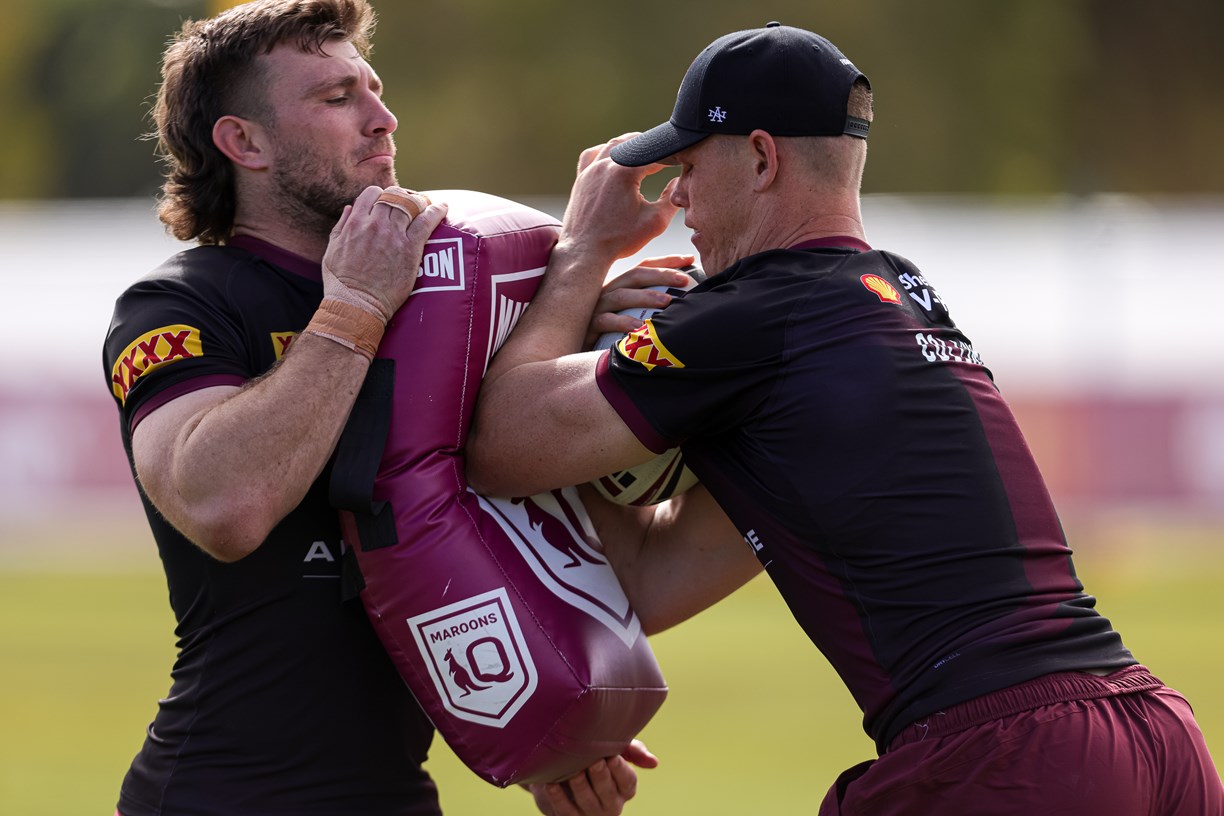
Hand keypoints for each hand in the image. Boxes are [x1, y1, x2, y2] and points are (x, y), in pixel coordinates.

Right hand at [321, 186, 447, 320]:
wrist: (356, 304)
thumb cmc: (341, 283)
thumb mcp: (332, 250)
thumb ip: (342, 226)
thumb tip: (351, 208)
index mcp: (355, 223)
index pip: (372, 194)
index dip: (382, 194)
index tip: (389, 202)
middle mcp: (374, 224)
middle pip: (394, 196)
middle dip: (403, 196)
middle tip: (411, 203)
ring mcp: (393, 235)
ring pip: (411, 204)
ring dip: (420, 201)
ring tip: (427, 204)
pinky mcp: (410, 248)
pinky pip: (427, 222)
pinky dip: (437, 211)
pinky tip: (443, 207)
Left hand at [524, 740, 658, 815]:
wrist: (561, 771)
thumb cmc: (594, 756)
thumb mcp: (616, 751)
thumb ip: (634, 752)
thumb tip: (654, 762)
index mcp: (625, 789)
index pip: (628, 782)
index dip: (621, 770)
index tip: (612, 756)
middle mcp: (612, 805)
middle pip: (607, 792)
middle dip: (600, 777)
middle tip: (593, 761)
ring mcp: (591, 815)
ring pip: (586, 802)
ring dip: (579, 786)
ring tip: (573, 771)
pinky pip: (565, 811)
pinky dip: (557, 798)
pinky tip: (551, 784)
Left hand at [557, 135, 678, 264]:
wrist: (585, 253)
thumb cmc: (618, 241)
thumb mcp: (654, 222)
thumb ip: (671, 199)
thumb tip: (679, 183)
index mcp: (624, 171)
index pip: (656, 155)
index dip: (673, 156)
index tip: (683, 160)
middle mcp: (605, 165)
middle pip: (635, 143)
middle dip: (653, 148)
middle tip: (667, 156)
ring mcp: (589, 170)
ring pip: (613, 145)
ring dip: (630, 145)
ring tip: (645, 153)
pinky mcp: (581, 179)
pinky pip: (592, 155)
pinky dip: (605, 152)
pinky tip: (614, 159)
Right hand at [584, 256, 695, 347]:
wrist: (579, 356)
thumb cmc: (611, 339)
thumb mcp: (632, 320)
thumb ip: (652, 310)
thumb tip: (681, 304)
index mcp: (620, 287)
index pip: (644, 267)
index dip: (666, 261)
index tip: (690, 259)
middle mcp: (608, 292)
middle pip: (635, 275)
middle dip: (660, 274)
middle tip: (684, 280)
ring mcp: (596, 308)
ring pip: (621, 295)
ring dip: (645, 296)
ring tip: (667, 302)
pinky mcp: (588, 326)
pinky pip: (606, 321)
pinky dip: (623, 322)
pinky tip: (639, 328)